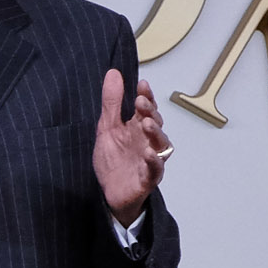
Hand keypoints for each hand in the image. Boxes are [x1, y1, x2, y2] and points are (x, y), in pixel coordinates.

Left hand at [92, 68, 171, 221]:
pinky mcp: (148, 178)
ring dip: (155, 132)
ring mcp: (151, 159)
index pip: (146, 108)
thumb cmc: (113, 161)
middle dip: (150, 111)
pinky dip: (154, 160)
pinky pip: (156, 168)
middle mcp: (148, 141)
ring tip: (146, 124)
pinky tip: (149, 152)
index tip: (141, 84)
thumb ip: (111, 103)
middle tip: (141, 102)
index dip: (146, 96)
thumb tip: (113, 73)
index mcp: (137, 128)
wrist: (110, 193)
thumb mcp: (106, 128)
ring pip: (160, 143)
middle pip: (155, 123)